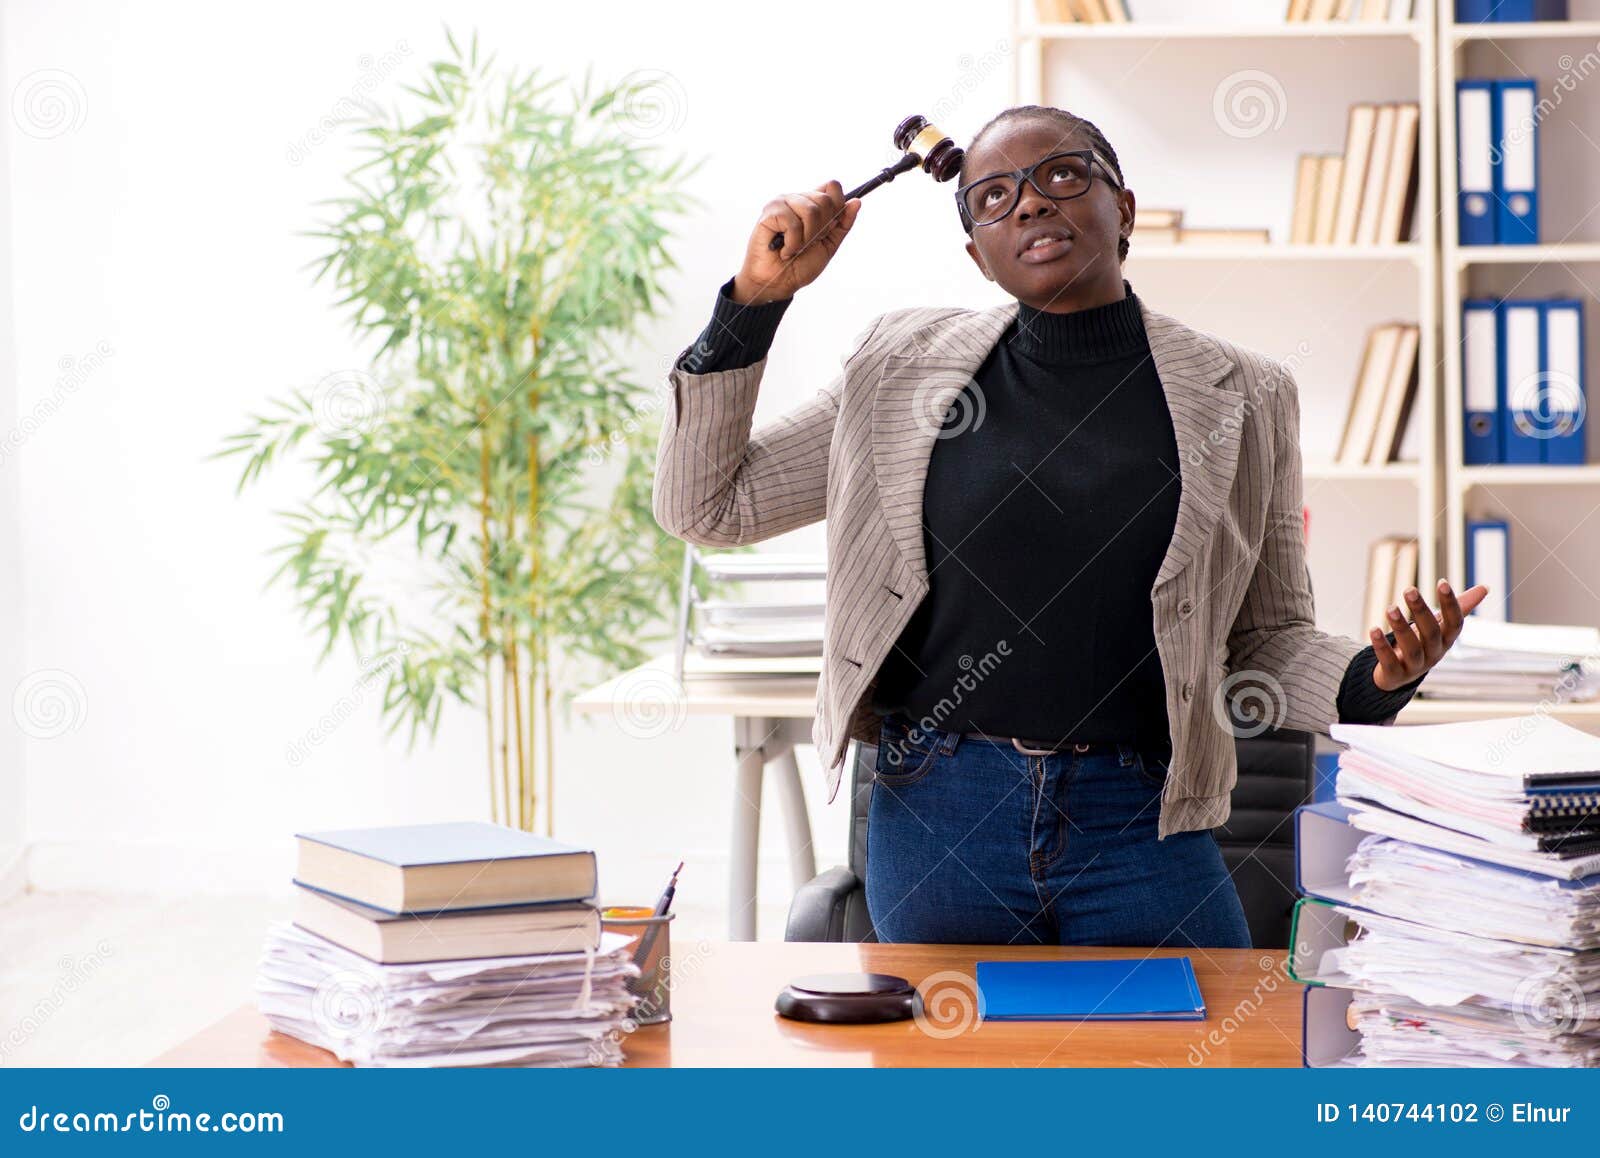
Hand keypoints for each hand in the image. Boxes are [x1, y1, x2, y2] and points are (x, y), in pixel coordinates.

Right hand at [731, 180, 860, 305]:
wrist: (779, 283)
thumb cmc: (801, 265)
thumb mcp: (829, 244)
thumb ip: (843, 223)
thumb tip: (857, 201)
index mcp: (812, 203)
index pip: (832, 187)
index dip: (837, 207)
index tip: (829, 228)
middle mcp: (798, 198)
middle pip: (825, 200)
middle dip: (821, 229)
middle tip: (807, 243)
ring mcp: (783, 202)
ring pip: (811, 211)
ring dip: (806, 238)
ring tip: (795, 248)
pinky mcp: (770, 212)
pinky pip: (793, 223)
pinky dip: (792, 243)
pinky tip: (783, 250)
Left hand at [1370, 579, 1488, 690]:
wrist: (1400, 675)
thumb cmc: (1424, 643)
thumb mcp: (1440, 626)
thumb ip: (1459, 607)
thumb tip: (1485, 588)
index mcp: (1446, 640)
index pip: (1455, 623)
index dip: (1450, 604)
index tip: (1442, 582)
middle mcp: (1434, 653)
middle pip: (1431, 632)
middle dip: (1421, 611)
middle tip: (1409, 589)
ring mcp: (1415, 666)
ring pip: (1411, 648)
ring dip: (1401, 627)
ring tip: (1390, 608)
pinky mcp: (1395, 674)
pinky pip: (1389, 661)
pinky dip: (1381, 646)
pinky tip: (1373, 630)